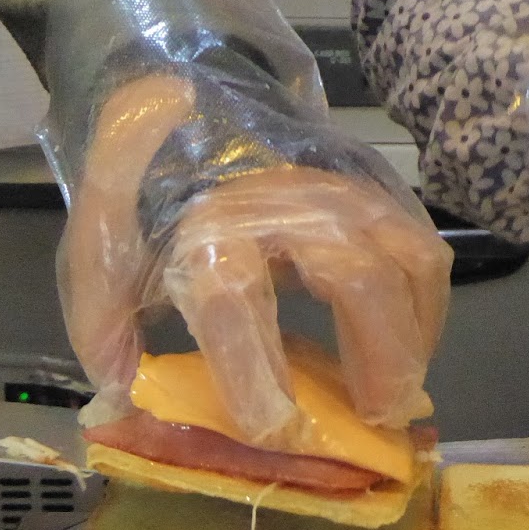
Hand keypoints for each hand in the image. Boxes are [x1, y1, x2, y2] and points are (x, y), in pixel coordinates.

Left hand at [58, 75, 451, 447]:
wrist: (191, 99)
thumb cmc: (150, 191)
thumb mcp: (102, 251)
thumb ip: (105, 329)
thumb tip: (124, 404)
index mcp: (206, 223)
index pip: (235, 300)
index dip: (254, 371)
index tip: (273, 429)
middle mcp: (286, 204)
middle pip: (361, 279)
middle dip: (380, 359)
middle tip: (375, 417)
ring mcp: (345, 191)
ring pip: (411, 264)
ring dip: (413, 339)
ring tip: (394, 392)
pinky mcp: (381, 190)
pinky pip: (426, 255)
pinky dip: (425, 312)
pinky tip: (406, 351)